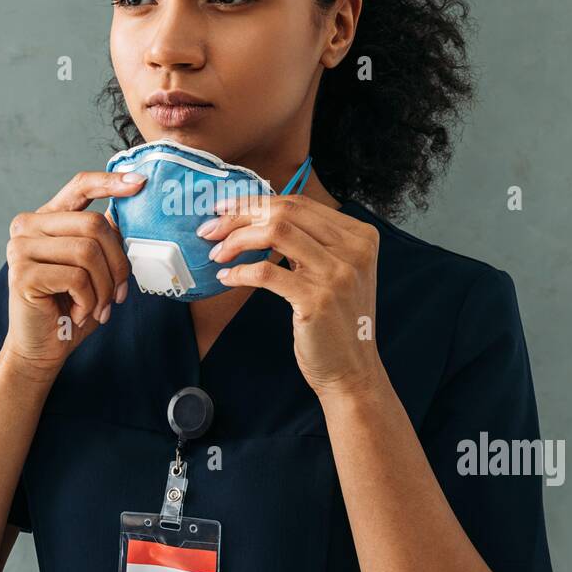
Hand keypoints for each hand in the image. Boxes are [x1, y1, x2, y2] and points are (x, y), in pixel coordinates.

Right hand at [3, 169, 145, 379]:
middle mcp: (28, 226)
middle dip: (118, 263)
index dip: (110, 182)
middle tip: (119, 293)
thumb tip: (129, 212)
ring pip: (88, 252)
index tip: (139, 182)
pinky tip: (80, 313)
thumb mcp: (95, 268)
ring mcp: (21, 248)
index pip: (79, 186)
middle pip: (94, 224)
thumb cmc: (70, 306)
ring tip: (99, 307)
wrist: (43, 347)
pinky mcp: (22, 274)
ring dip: (104, 287)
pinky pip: (76, 278)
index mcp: (47, 218)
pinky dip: (89, 300)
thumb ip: (104, 239)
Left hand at [198, 195, 386, 398]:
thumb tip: (256, 216)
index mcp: (359, 236)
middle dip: (240, 215)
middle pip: (286, 212)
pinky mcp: (317, 300)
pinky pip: (267, 272)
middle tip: (211, 229)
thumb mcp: (336, 271)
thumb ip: (311, 243)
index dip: (255, 201)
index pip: (299, 203)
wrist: (352, 369)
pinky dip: (240, 271)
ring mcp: (337, 274)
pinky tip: (227, 277)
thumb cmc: (336, 321)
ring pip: (276, 233)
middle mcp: (353, 250)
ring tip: (218, 253)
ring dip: (237, 240)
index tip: (225, 208)